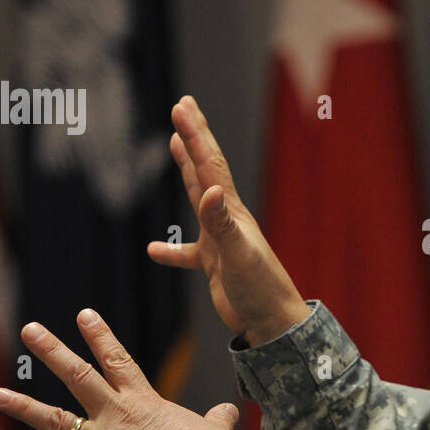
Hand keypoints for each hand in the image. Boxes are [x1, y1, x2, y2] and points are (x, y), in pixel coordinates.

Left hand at [0, 309, 239, 429]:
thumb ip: (217, 419)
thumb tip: (229, 410)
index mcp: (143, 402)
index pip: (118, 360)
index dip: (100, 336)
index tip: (83, 314)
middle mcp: (115, 417)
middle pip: (78, 376)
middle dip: (52, 351)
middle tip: (29, 329)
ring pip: (57, 422)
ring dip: (25, 407)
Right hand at [147, 95, 309, 345]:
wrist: (273, 323)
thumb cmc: (260, 290)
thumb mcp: (237, 255)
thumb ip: (220, 223)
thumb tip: (208, 189)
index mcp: (231, 212)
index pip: (210, 165)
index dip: (195, 135)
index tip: (182, 105)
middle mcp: (227, 219)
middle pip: (206, 169)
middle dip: (193, 137)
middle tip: (183, 106)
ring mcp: (221, 240)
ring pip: (198, 198)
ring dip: (187, 171)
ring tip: (175, 145)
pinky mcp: (215, 265)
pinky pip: (188, 253)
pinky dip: (171, 250)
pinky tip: (155, 250)